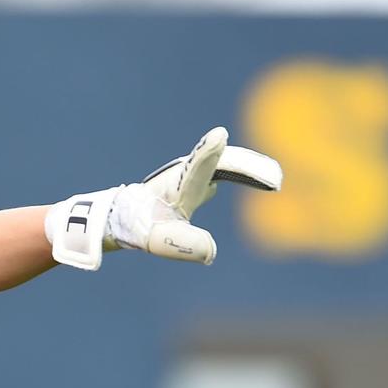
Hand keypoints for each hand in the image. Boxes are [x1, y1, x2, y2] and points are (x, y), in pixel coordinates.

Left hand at [45, 126, 282, 271]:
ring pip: (222, 165)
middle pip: (221, 163)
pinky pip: (218, 172)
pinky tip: (245, 182)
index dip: (208, 153)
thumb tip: (210, 253)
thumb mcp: (157, 240)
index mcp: (176, 186)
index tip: (218, 135)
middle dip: (248, 168)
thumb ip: (181, 244)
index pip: (196, 168)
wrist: (114, 217)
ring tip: (271, 179)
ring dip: (246, 169)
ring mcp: (187, 176)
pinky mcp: (189, 183)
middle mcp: (183, 176)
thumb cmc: (136, 227)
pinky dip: (236, 174)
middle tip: (274, 180)